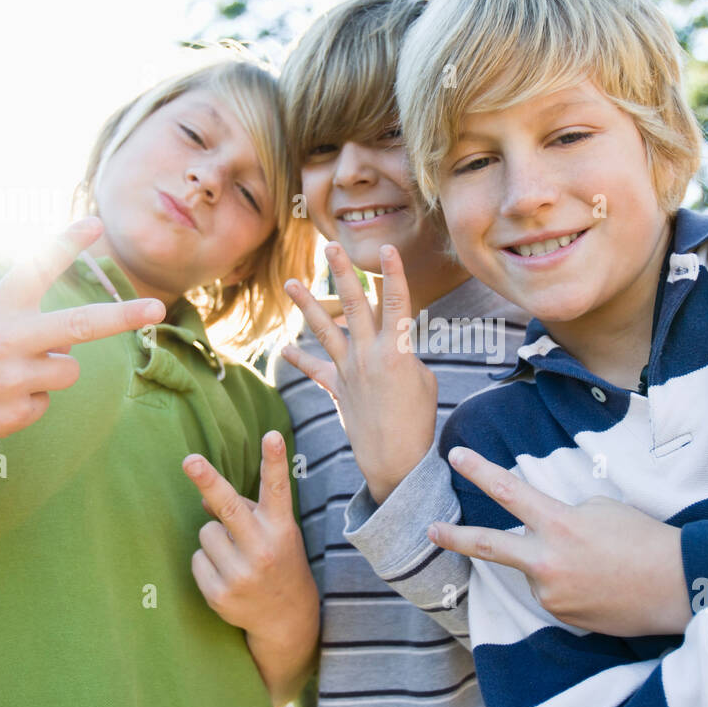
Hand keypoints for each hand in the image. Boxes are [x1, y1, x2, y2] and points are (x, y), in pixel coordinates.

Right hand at [0, 217, 163, 460]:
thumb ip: (22, 319)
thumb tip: (74, 343)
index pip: (37, 266)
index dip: (68, 243)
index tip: (96, 221)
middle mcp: (6, 337)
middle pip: (80, 325)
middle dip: (123, 317)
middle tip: (157, 309)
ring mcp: (12, 377)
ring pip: (69, 370)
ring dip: (50, 372)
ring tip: (4, 374)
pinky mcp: (14, 412)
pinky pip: (46, 402)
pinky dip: (27, 401)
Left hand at [184, 432, 318, 703]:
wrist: (287, 618)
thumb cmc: (279, 562)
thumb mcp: (273, 532)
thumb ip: (244, 510)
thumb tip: (202, 496)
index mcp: (281, 528)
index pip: (278, 488)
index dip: (274, 460)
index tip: (272, 435)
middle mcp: (263, 549)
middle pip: (229, 507)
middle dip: (208, 481)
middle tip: (189, 460)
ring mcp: (241, 574)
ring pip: (205, 533)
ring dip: (214, 540)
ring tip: (236, 558)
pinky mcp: (221, 595)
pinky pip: (197, 560)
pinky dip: (207, 564)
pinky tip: (227, 576)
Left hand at [281, 241, 437, 504]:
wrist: (395, 459)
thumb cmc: (417, 420)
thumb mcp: (422, 381)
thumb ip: (404, 355)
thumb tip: (391, 346)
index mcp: (397, 351)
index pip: (397, 302)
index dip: (393, 272)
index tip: (386, 247)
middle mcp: (368, 355)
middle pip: (353, 305)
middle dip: (342, 274)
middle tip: (331, 247)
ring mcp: (348, 370)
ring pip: (324, 330)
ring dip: (307, 304)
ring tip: (291, 282)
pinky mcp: (336, 388)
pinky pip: (315, 371)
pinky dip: (300, 360)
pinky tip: (284, 349)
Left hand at [427, 447, 690, 636]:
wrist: (677, 588)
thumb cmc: (645, 540)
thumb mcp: (601, 508)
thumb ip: (563, 515)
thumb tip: (545, 531)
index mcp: (558, 525)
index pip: (508, 491)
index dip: (479, 471)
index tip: (455, 456)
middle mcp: (546, 562)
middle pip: (488, 545)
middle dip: (455, 536)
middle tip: (430, 529)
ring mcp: (551, 593)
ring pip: (536, 570)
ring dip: (554, 563)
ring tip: (599, 564)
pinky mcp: (561, 617)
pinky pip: (554, 593)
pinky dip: (570, 584)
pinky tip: (600, 584)